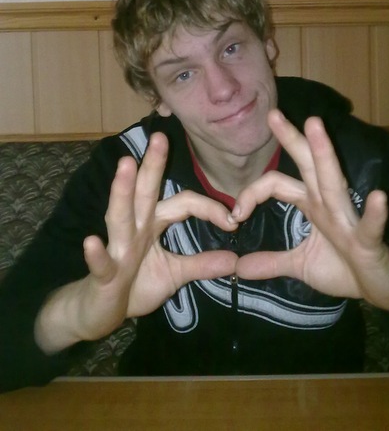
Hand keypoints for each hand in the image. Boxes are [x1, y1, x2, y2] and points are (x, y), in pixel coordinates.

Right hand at [35, 132, 237, 351]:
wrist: (99, 312)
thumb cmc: (135, 286)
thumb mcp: (174, 274)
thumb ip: (202, 264)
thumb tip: (235, 260)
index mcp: (152, 224)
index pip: (182, 204)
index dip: (207, 207)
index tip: (233, 221)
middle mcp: (135, 228)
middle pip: (145, 192)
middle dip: (152, 165)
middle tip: (161, 137)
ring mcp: (117, 248)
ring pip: (120, 215)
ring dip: (122, 190)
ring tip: (126, 164)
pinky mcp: (103, 273)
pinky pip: (101, 261)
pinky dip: (96, 252)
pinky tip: (92, 241)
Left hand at [234, 111, 388, 329]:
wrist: (385, 289)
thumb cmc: (346, 270)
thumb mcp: (301, 266)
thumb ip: (271, 263)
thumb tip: (238, 267)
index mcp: (313, 205)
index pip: (276, 184)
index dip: (251, 193)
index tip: (234, 216)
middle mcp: (329, 205)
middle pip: (307, 165)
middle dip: (291, 139)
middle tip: (272, 113)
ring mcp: (350, 220)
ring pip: (334, 182)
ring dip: (324, 154)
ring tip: (314, 125)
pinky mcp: (369, 243)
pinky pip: (370, 227)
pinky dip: (375, 213)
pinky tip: (379, 196)